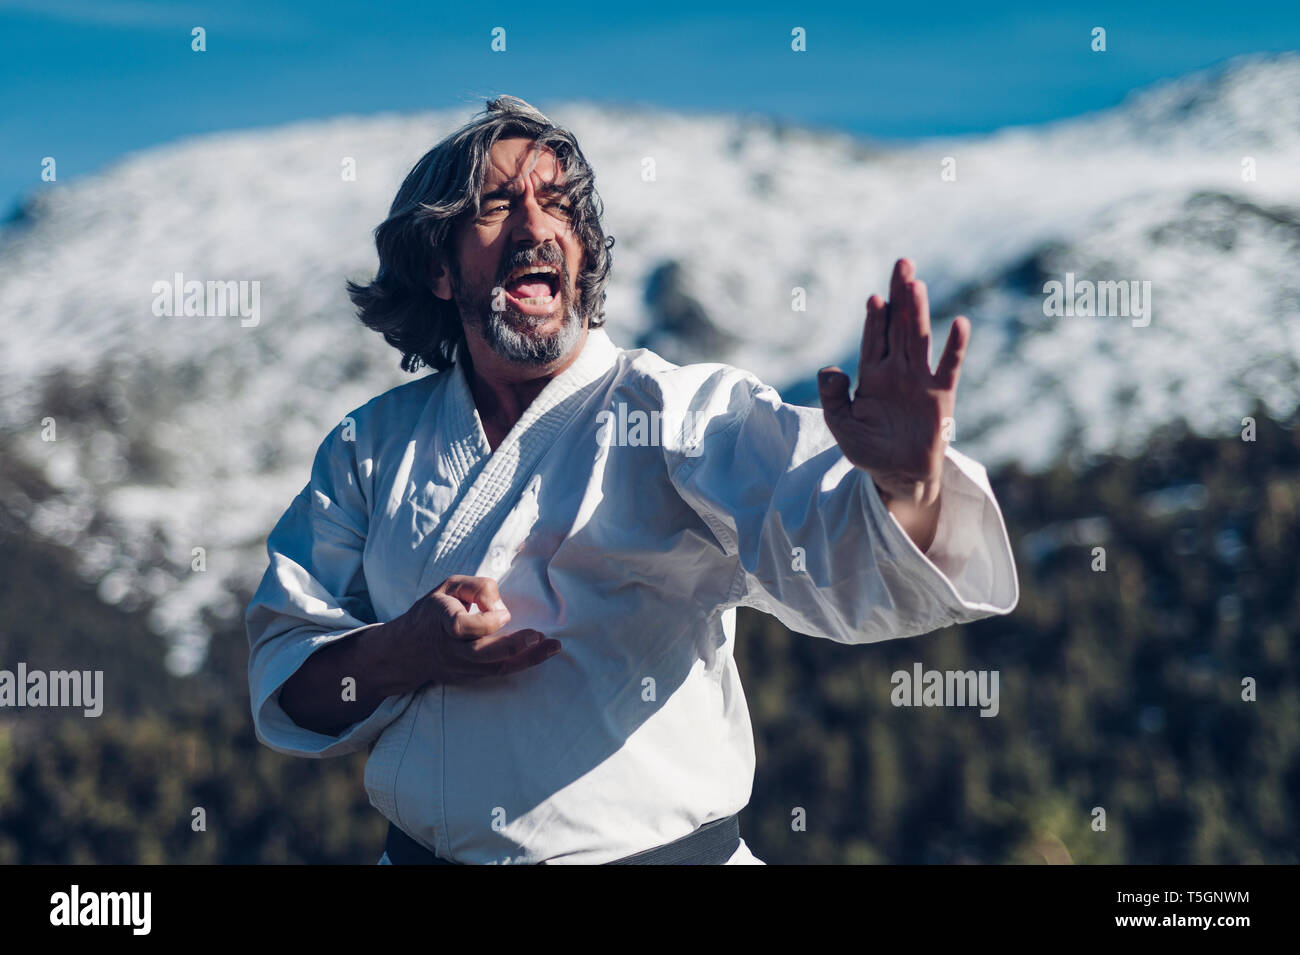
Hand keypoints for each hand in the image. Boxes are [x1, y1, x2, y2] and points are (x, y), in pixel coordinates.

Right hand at [390, 575, 560, 685]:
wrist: (409, 650)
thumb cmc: (435, 611)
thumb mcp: (449, 587)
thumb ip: (476, 587)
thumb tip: (501, 606)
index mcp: (441, 620)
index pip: (461, 627)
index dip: (485, 621)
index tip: (504, 612)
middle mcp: (450, 648)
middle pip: (480, 654)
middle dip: (512, 645)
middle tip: (538, 635)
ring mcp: (460, 666)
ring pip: (494, 667)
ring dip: (527, 658)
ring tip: (552, 647)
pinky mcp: (470, 676)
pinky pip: (499, 672)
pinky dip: (522, 664)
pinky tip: (542, 654)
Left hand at [816, 258, 968, 507]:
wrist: (898, 474)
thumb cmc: (868, 448)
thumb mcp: (841, 423)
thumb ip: (832, 396)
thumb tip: (831, 369)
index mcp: (872, 374)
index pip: (874, 337)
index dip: (874, 317)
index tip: (874, 297)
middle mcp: (897, 370)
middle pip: (898, 325)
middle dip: (899, 296)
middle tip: (902, 263)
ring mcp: (920, 379)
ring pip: (919, 338)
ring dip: (918, 311)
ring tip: (917, 284)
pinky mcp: (941, 394)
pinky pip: (949, 366)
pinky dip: (955, 346)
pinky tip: (961, 323)